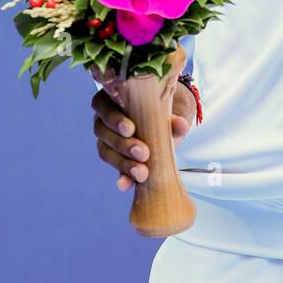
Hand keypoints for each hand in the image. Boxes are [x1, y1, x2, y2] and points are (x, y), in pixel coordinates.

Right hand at [90, 45, 195, 191]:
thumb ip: (174, 118)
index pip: (102, 105)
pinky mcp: (115, 157)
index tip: (131, 129)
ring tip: (141, 171)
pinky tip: (126, 185)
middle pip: (103, 132)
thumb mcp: (169, 110)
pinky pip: (114, 167)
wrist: (168, 122)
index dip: (113, 118)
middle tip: (143, 152)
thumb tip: (180, 125)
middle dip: (123, 144)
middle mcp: (104, 118)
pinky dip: (122, 177)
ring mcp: (107, 138)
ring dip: (123, 163)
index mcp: (112, 98)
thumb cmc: (162, 108)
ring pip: (106, 151)